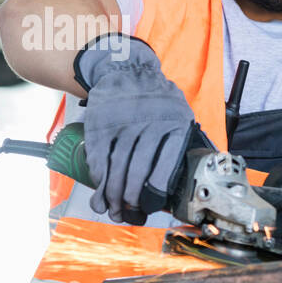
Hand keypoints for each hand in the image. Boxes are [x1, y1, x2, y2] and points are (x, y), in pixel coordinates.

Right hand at [73, 33, 197, 223]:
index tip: (148, 207)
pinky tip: (100, 187)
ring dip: (111, 194)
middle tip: (126, 213)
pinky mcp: (100, 123)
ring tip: (111, 209)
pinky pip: (98, 156)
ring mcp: (122, 123)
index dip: (155, 192)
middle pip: (136, 170)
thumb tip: (184, 185)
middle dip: (129, 199)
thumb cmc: (157, 101)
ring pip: (115, 167)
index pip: (166, 165)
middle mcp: (148, 123)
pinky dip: (97, 176)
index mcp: (174, 124)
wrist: (126, 69)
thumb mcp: (178, 115)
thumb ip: (181, 145)